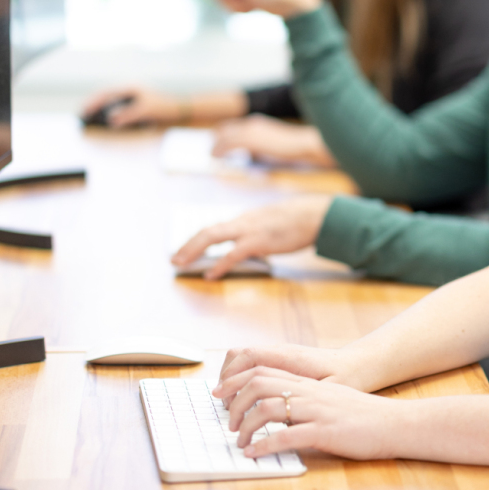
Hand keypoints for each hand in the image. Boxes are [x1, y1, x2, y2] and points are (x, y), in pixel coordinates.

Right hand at [81, 86, 183, 127]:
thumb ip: (127, 115)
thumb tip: (111, 120)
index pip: (107, 93)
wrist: (180, 109)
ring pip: (111, 101)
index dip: (94, 101)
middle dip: (94, 103)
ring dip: (100, 108)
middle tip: (82, 113)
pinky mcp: (135, 104)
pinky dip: (110, 112)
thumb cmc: (164, 107)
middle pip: (106, 95)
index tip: (85, 109)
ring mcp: (132, 96)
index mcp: (131, 87)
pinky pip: (118, 106)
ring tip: (89, 116)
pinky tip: (105, 120)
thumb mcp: (145, 111)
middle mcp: (130, 89)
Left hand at [170, 194, 333, 279]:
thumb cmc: (298, 220)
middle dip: (187, 244)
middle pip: (208, 230)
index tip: (186, 250)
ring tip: (181, 263)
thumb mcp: (274, 223)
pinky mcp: (259, 241)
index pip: (216, 227)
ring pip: (213, 236)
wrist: (314, 214)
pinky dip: (219, 264)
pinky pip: (233, 254)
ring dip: (193, 250)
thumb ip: (259, 233)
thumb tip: (252, 247)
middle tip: (174, 259)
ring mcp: (250, 230)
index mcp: (246, 219)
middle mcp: (243, 222)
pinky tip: (210, 275)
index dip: (198, 239)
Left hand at [211, 116, 335, 166]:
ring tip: (212, 155)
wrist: (303, 144)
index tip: (218, 146)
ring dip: (216, 146)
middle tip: (212, 152)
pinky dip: (220, 150)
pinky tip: (217, 157)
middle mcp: (251, 123)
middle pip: (224, 128)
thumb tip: (250, 155)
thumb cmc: (293, 148)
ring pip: (224, 135)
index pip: (233, 126)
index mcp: (257, 122)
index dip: (223, 136)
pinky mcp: (250, 139)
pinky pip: (227, 143)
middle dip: (216, 139)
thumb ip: (260, 147)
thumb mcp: (273, 145)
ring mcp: (250, 130)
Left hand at [219, 368, 404, 461]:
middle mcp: (309, 392)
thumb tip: (275, 413)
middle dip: (235, 403)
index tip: (220, 395)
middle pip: (259, 384)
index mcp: (309, 384)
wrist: (395, 423)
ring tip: (240, 442)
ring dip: (246, 426)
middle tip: (228, 422)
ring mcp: (316, 410)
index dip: (236, 381)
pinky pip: (287, 436)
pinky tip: (255, 454)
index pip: (264, 371)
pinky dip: (264, 445)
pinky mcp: (325, 431)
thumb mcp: (330, 401)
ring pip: (268, 408)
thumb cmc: (364, 417)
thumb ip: (305, 401)